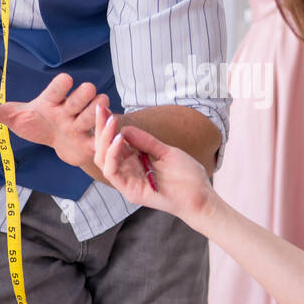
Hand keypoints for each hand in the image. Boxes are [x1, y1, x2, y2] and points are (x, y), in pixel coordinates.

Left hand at [0, 72, 109, 172]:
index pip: (57, 87)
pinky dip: (104, 135)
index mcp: (52, 100)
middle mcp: (70, 108)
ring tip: (91, 116)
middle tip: (84, 97)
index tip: (65, 80)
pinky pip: (102, 135)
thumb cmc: (37, 124)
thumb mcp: (14, 119)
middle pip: (81, 95)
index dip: (60, 85)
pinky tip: (103, 137)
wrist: (62, 143)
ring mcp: (83, 123)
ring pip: (93, 113)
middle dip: (82, 97)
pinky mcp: (92, 139)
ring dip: (92, 115)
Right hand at [93, 103, 213, 224]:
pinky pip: (113, 172)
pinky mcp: (131, 192)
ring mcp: (128, 183)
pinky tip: (120, 139)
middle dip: (101, 129)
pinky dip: (113, 155)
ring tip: (112, 121)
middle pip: (104, 150)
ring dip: (105, 139)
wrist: (201, 195)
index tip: (103, 107)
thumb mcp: (166, 151)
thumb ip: (146, 141)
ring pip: (104, 161)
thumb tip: (125, 128)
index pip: (113, 142)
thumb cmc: (187, 176)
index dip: (107, 125)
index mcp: (134, 163)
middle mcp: (128, 172)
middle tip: (101, 109)